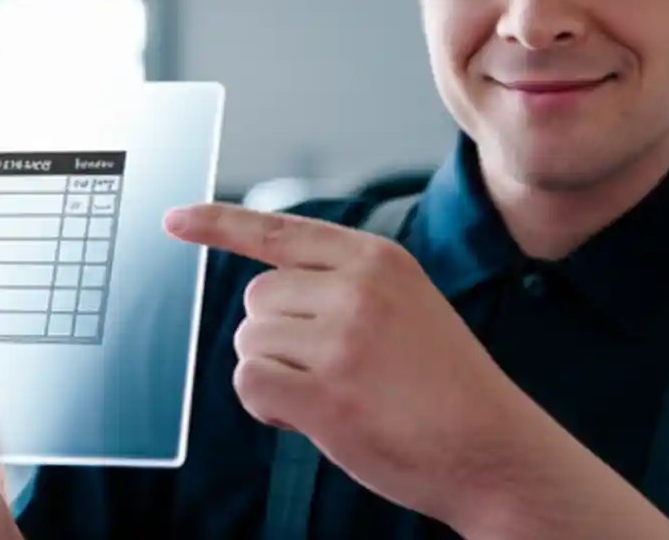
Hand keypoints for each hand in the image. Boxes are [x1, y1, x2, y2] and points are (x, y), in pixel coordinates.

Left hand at [163, 203, 529, 524]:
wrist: (494, 449)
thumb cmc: (443, 385)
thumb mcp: (406, 305)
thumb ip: (342, 286)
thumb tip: (264, 295)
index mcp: (377, 259)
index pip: (279, 231)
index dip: (219, 224)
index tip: (174, 220)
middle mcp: (357, 288)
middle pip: (255, 298)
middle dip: (274, 338)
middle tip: (330, 372)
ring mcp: (342, 339)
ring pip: (248, 342)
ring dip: (274, 375)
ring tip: (334, 396)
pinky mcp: (328, 393)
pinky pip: (250, 384)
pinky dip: (267, 407)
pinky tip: (310, 419)